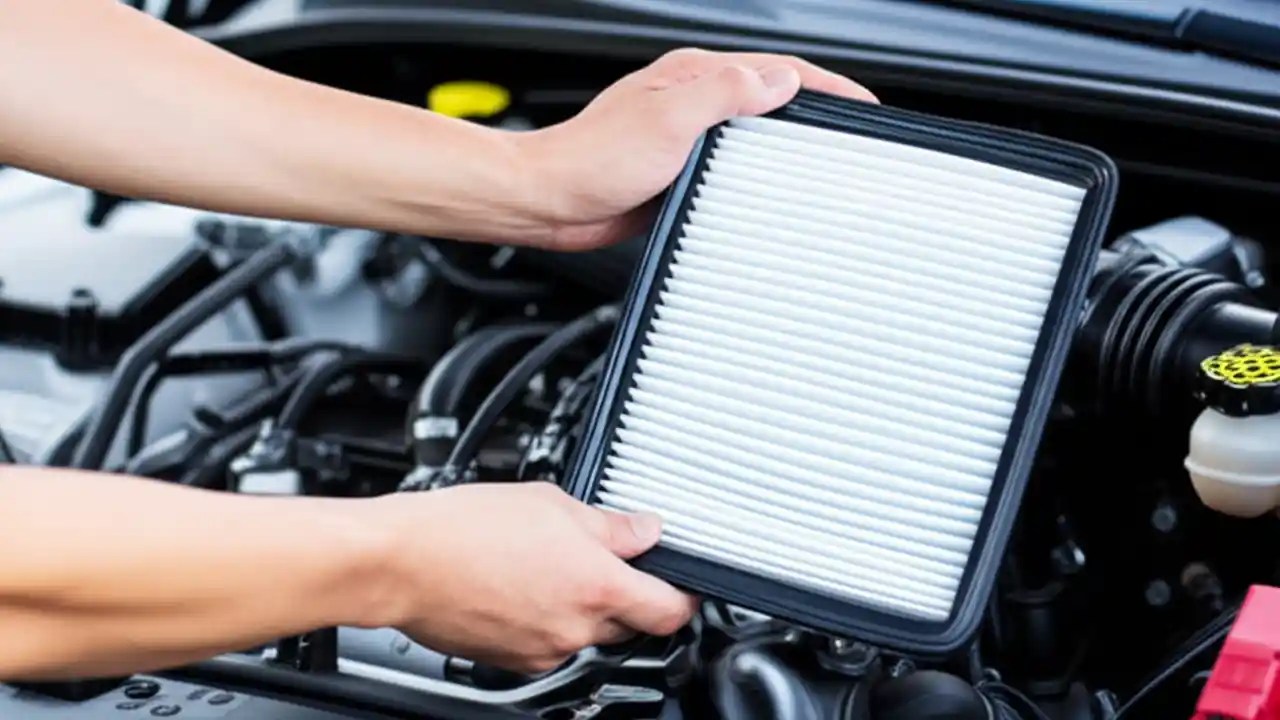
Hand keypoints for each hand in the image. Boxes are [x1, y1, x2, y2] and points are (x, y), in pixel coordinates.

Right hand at [362, 482, 696, 673]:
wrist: (399, 562)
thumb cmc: (464, 529)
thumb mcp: (551, 503)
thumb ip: (610, 525)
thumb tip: (645, 530)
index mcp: (597, 587)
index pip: (671, 611)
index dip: (684, 596)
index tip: (682, 583)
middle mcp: (575, 628)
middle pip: (630, 623)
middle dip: (626, 594)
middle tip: (602, 558)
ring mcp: (543, 650)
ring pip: (586, 632)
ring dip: (580, 604)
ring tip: (545, 562)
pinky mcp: (511, 660)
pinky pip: (548, 641)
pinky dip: (546, 617)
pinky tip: (519, 583)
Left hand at [516, 47, 876, 250]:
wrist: (549, 201)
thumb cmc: (591, 158)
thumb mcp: (668, 118)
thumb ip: (727, 94)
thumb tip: (779, 81)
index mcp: (692, 77)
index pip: (776, 70)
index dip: (825, 85)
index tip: (861, 102)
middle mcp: (690, 102)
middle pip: (770, 99)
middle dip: (816, 110)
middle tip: (854, 132)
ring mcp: (685, 137)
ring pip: (753, 135)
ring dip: (789, 144)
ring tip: (825, 160)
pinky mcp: (676, 172)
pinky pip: (730, 168)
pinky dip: (758, 175)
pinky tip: (768, 193)